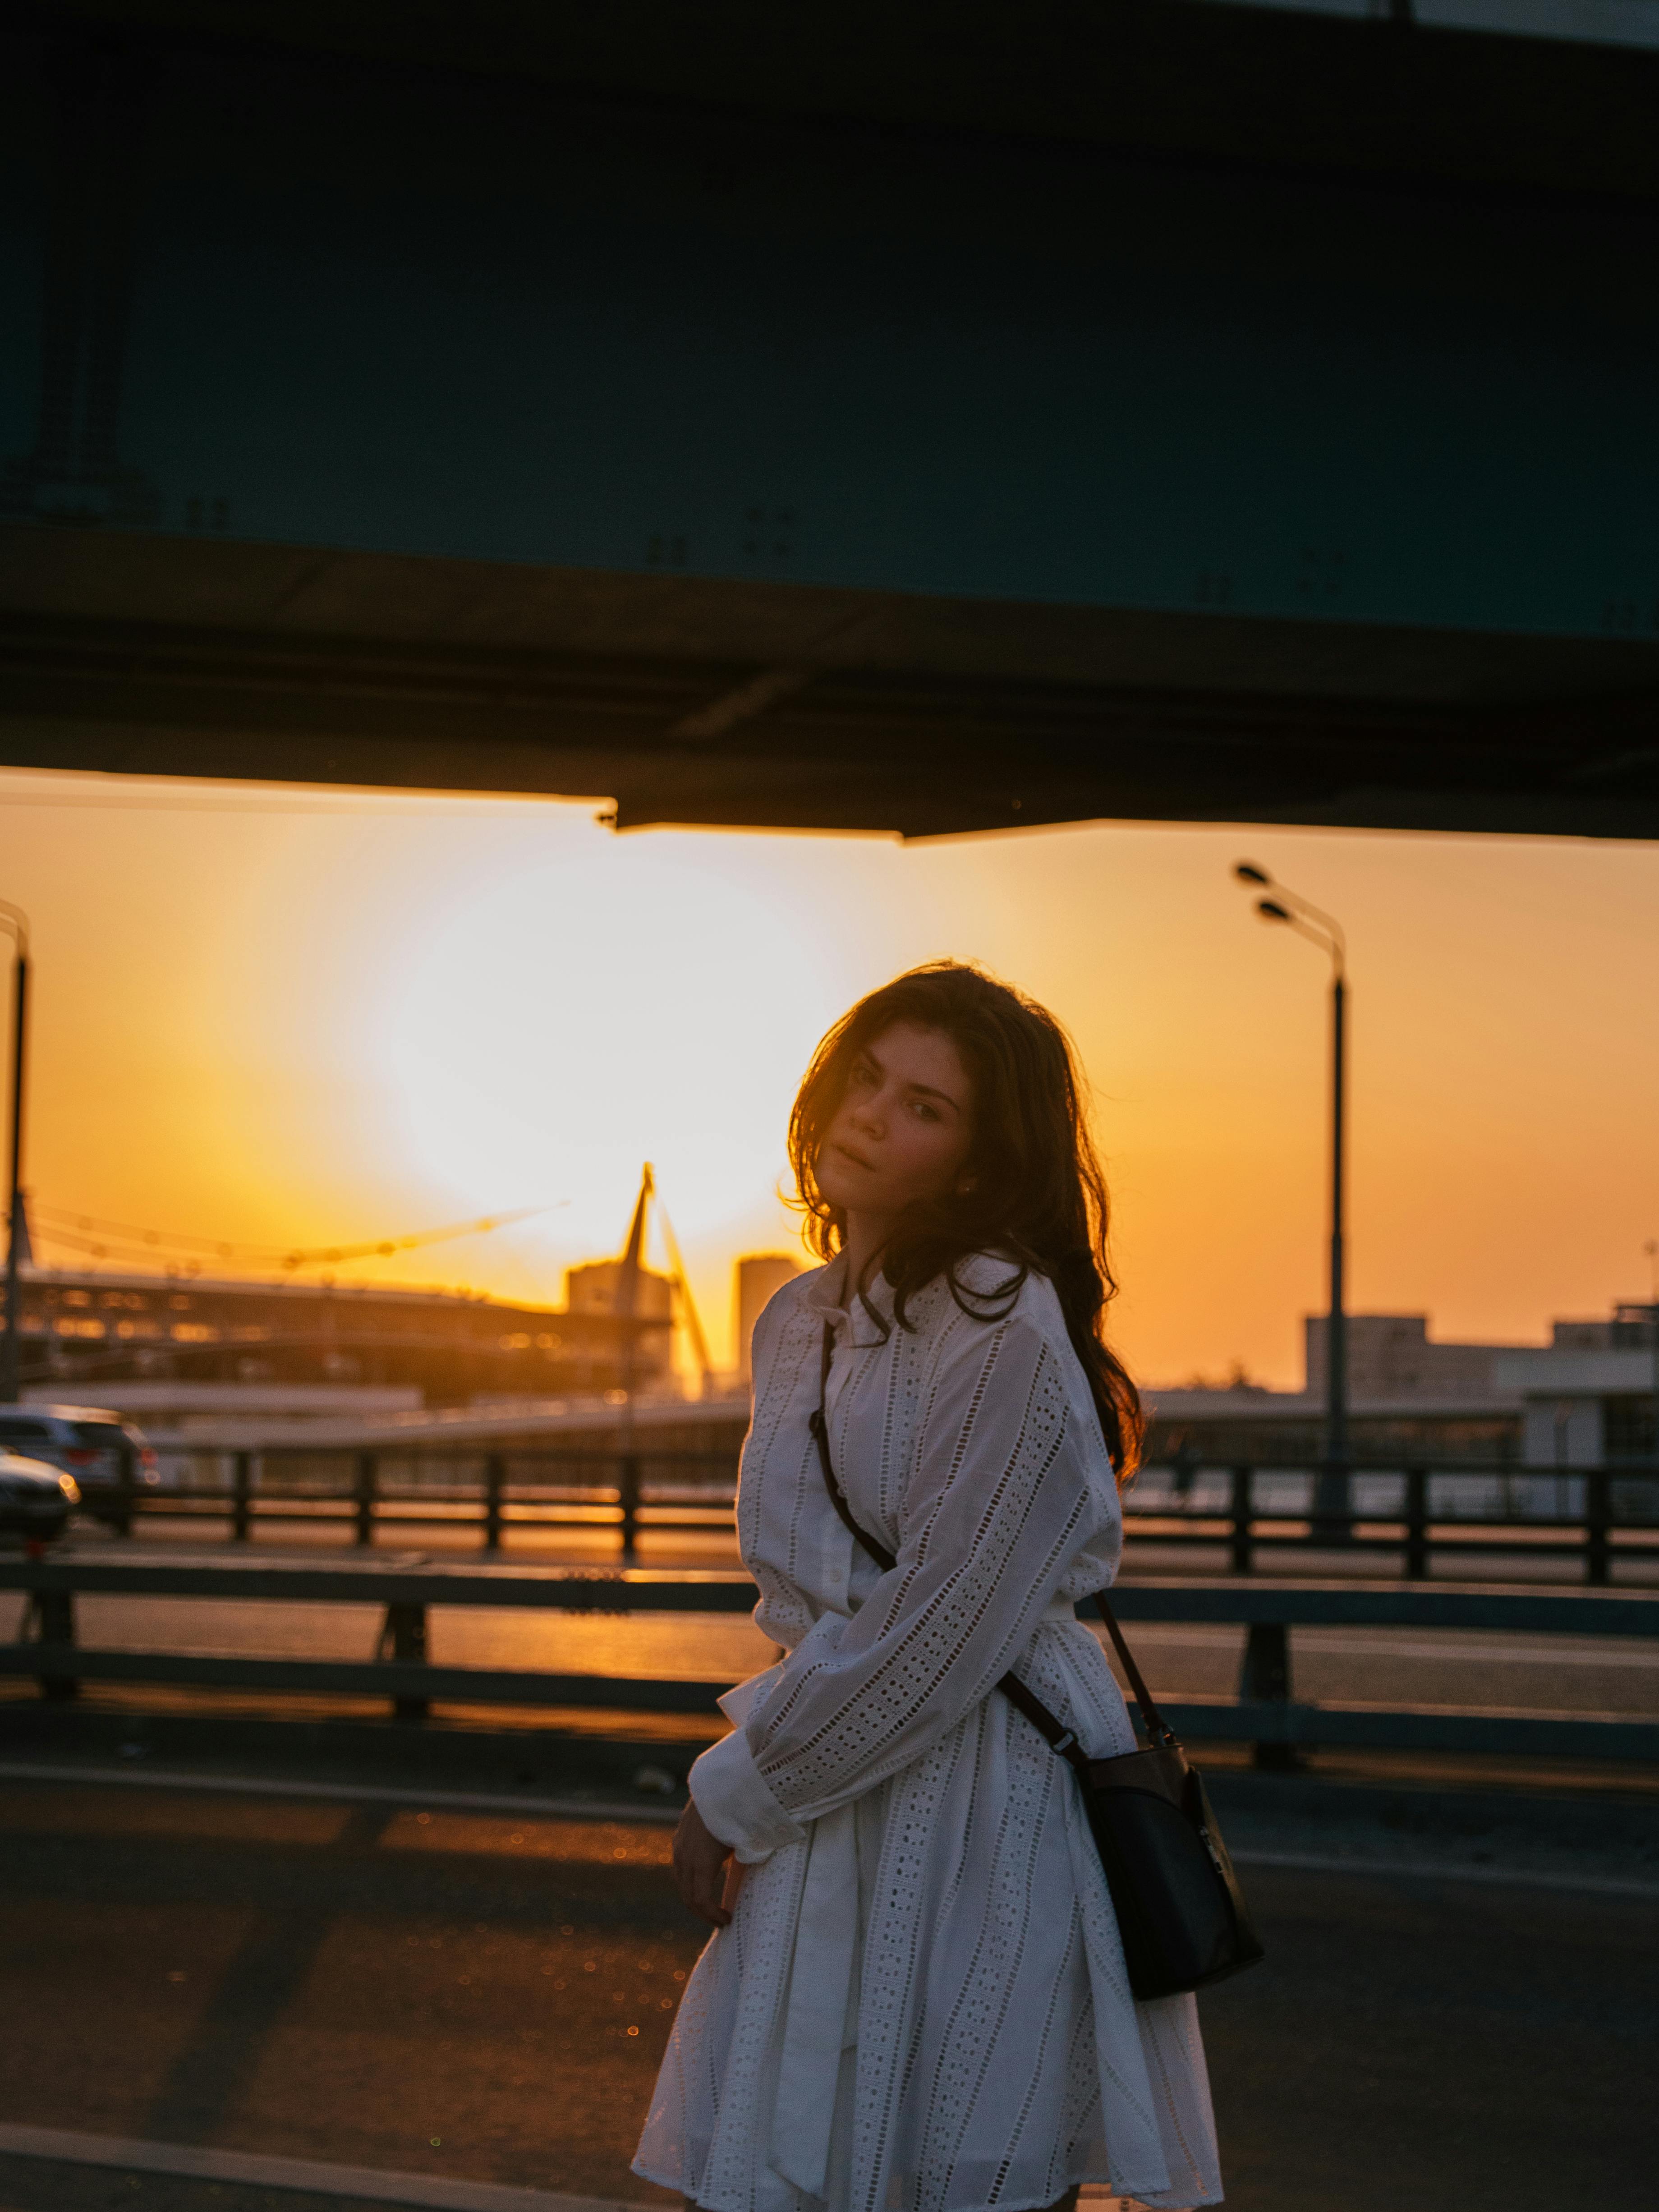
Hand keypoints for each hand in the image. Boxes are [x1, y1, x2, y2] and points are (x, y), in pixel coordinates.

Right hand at [673, 1798, 744, 1927]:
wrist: (719, 1783)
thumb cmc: (737, 1814)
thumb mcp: (745, 1843)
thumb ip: (745, 1863)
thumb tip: (749, 1882)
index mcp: (700, 1863)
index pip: (700, 1900)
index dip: (712, 1916)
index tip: (727, 1921)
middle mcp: (684, 1857)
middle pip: (687, 1896)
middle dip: (702, 1912)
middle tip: (719, 1919)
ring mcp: (679, 1847)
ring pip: (681, 1882)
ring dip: (693, 1897)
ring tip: (709, 1904)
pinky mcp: (679, 1837)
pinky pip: (679, 1867)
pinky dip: (688, 1881)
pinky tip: (701, 1880)